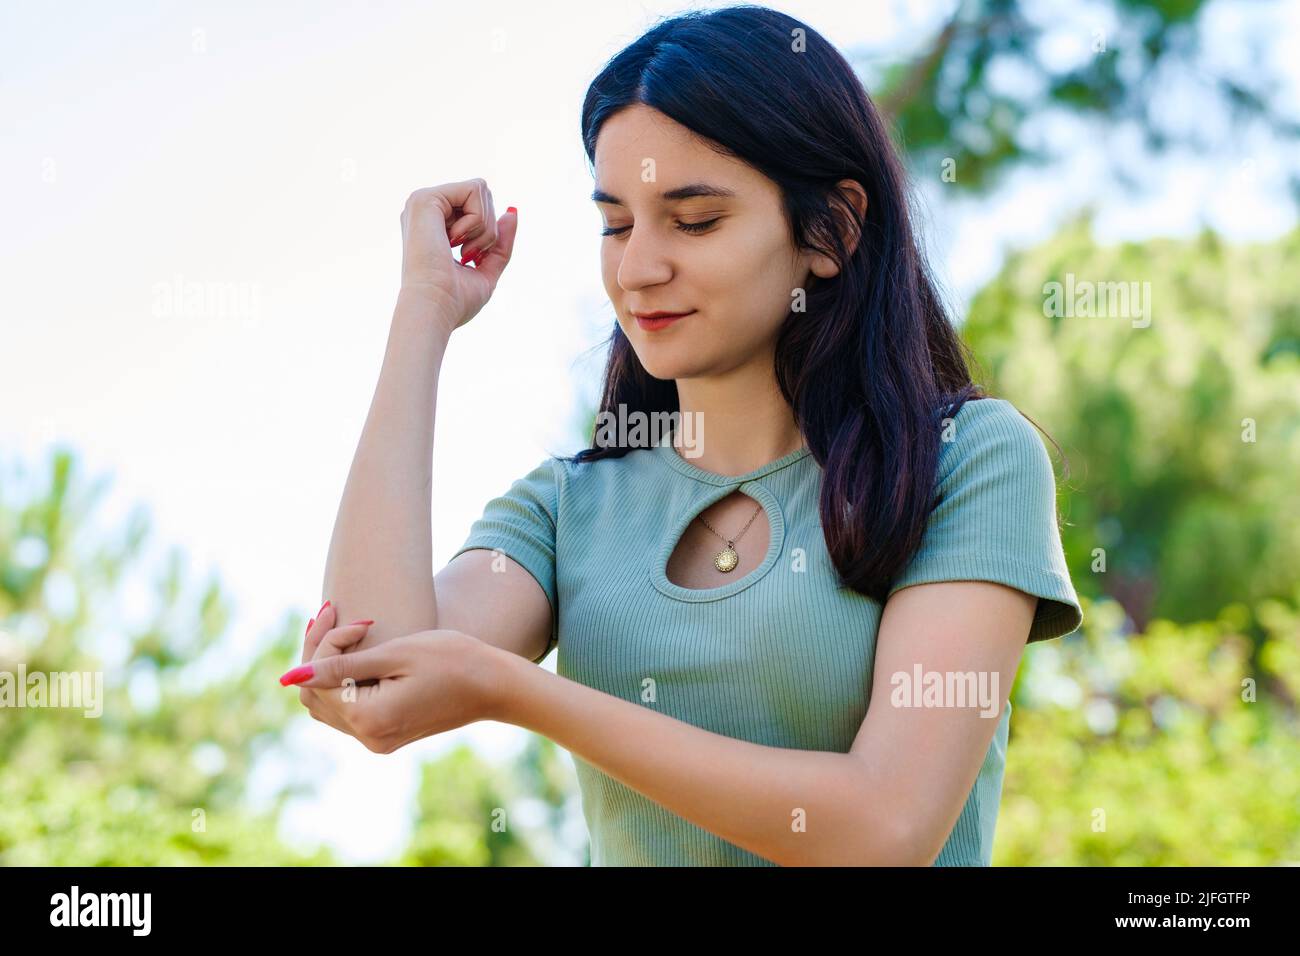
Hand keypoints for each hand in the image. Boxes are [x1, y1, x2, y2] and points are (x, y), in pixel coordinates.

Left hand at [285, 605, 498, 752]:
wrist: (493, 684)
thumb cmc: (451, 660)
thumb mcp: (394, 654)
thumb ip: (340, 665)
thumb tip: (291, 677)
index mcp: (368, 718)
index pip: (318, 679)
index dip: (324, 643)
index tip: (351, 615)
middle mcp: (368, 737)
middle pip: (315, 695)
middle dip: (318, 652)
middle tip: (332, 611)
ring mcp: (377, 740)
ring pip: (327, 705)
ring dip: (327, 667)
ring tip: (341, 628)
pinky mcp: (386, 734)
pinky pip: (347, 710)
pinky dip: (343, 683)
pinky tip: (353, 654)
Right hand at [398, 180, 516, 332]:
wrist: (434, 308)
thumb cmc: (455, 300)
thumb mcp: (487, 270)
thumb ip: (500, 242)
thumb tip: (512, 212)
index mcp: (433, 225)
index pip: (478, 210)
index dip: (488, 235)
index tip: (470, 260)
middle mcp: (425, 210)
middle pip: (482, 196)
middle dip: (488, 229)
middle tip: (468, 256)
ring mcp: (422, 201)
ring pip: (480, 190)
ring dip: (484, 227)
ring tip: (462, 251)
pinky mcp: (425, 198)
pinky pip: (474, 190)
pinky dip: (478, 220)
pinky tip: (455, 241)